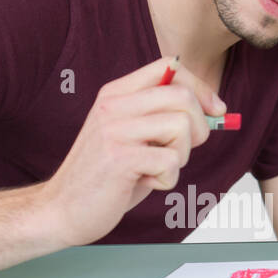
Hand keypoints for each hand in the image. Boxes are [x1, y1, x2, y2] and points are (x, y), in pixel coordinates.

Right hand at [39, 57, 223, 245]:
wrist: (62, 210)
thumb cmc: (104, 177)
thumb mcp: (132, 136)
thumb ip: (162, 118)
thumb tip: (213, 111)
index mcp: (116, 93)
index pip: (170, 67)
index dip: (200, 88)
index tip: (215, 112)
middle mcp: (113, 105)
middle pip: (182, 95)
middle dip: (198, 127)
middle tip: (180, 152)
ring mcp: (114, 130)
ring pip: (181, 126)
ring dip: (181, 156)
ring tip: (155, 169)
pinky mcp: (119, 158)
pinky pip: (171, 162)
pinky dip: (168, 180)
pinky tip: (144, 183)